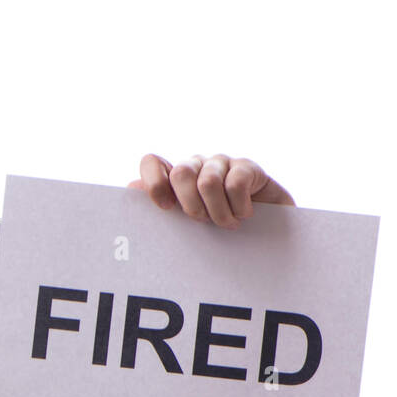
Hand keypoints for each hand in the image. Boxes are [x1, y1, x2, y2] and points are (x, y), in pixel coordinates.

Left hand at [129, 153, 295, 228]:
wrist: (266, 233)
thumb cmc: (218, 230)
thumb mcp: (186, 223)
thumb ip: (162, 205)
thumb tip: (131, 187)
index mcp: (175, 177)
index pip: (152, 162)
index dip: (154, 182)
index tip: (166, 209)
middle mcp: (196, 165)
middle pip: (181, 173)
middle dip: (190, 206)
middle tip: (204, 222)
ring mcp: (222, 163)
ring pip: (208, 182)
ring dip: (218, 212)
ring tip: (228, 225)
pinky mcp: (248, 167)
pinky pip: (236, 183)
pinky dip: (239, 206)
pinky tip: (246, 215)